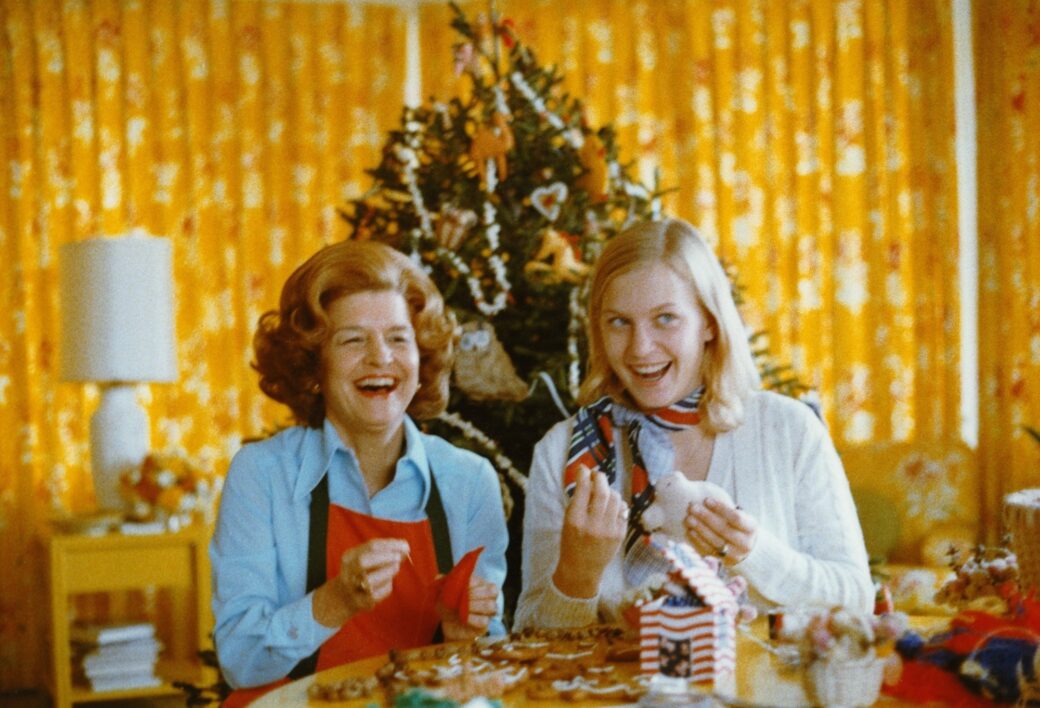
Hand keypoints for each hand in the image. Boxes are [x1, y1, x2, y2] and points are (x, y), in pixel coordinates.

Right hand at [314, 538, 409, 626]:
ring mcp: (352, 588)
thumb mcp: (369, 558)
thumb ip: (386, 552)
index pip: (371, 546)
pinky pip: (375, 595)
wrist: (345, 597)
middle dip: (384, 558)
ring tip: (396, 567)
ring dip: (386, 572)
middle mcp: (348, 572)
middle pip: (363, 562)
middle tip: (399, 557)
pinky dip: (385, 587)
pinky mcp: (359, 602)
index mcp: (349, 556)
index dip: (391, 545)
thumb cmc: (364, 572)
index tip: (405, 546)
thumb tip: (405, 547)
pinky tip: (388, 582)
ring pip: (368, 580)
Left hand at [440, 575, 496, 640]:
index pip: (484, 582)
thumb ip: (442, 583)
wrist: (448, 626)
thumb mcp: (443, 593)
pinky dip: (473, 619)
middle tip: (463, 597)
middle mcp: (488, 598)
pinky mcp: (484, 626)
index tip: (463, 586)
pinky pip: (484, 621)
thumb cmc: (449, 606)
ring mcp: (487, 613)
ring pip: (491, 606)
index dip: (475, 583)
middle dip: (476, 593)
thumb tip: (438, 577)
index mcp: (480, 586)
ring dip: (476, 606)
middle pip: (492, 591)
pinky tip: (464, 618)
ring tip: (463, 608)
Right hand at [552, 465, 628, 597]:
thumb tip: (588, 478)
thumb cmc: (571, 542)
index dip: (583, 475)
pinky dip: (617, 503)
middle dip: (600, 478)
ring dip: (610, 490)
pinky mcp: (620, 534)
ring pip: (615, 498)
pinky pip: (623, 510)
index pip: (582, 490)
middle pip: (602, 492)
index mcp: (575, 521)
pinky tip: (611, 505)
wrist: (582, 569)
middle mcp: (592, 525)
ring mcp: (608, 530)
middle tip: (597, 475)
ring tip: (604, 491)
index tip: (583, 468)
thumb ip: (577, 502)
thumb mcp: (567, 522)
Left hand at [684, 497, 756, 564]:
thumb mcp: (741, 516)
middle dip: (706, 517)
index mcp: (751, 528)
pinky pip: (709, 551)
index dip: (720, 508)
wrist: (746, 548)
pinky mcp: (724, 562)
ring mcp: (735, 555)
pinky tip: (690, 531)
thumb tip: (705, 500)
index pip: (736, 517)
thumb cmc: (739, 526)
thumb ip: (727, 510)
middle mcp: (745, 543)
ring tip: (688, 519)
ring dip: (700, 529)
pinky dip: (698, 541)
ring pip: (715, 542)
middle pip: (724, 530)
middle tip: (692, 507)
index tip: (706, 500)